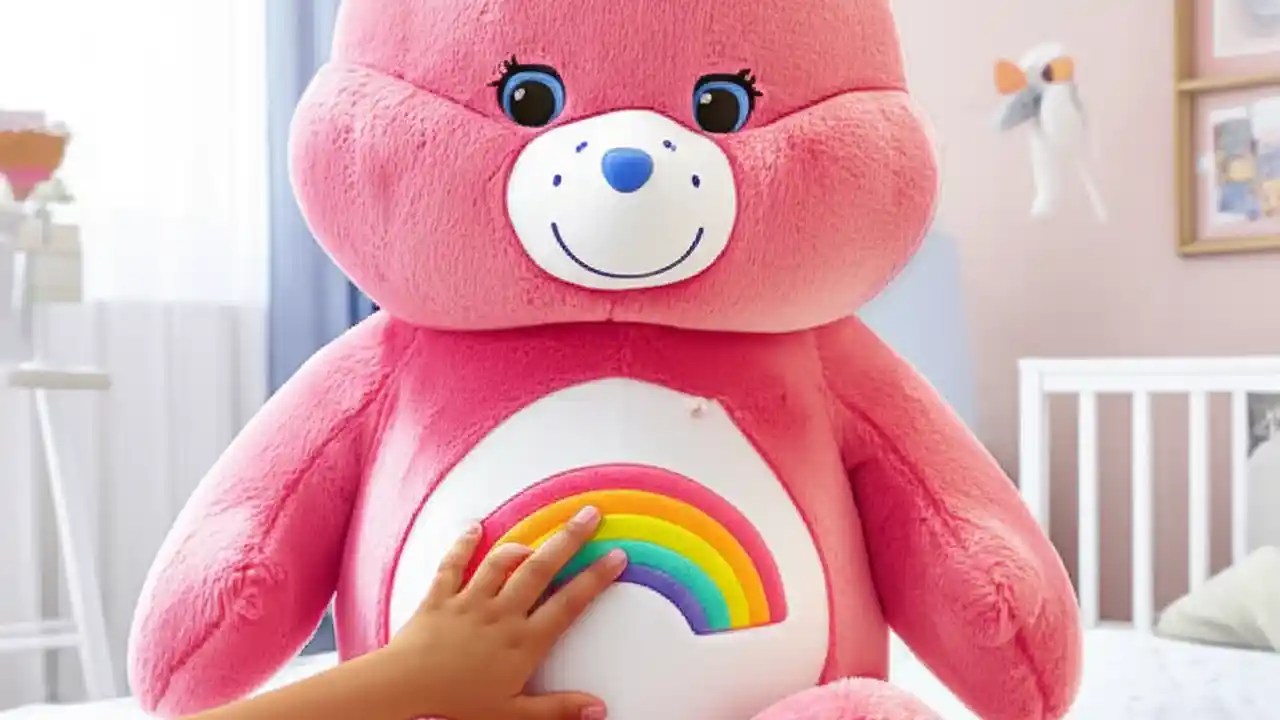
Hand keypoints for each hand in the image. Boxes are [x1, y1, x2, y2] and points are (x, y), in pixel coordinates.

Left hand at [381, 506, 625, 719]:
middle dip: (569, 539)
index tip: (616, 555)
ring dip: (524, 542)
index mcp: (523, 642)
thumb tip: (600, 708)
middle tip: (590, 514)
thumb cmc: (457, 706)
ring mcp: (470, 602)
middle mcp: (501, 614)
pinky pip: (453, 564)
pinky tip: (474, 527)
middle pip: (541, 569)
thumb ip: (558, 709)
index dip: (595, 578)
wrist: (403, 691)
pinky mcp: (439, 598)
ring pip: (502, 561)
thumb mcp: (513, 715)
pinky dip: (463, 544)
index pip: (569, 604)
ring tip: (539, 534)